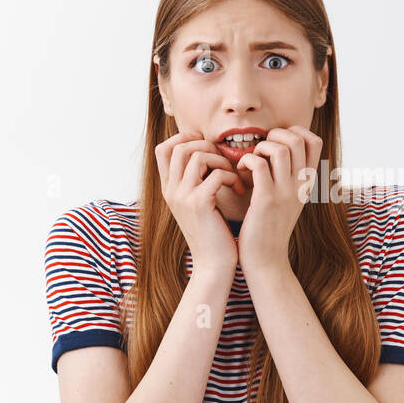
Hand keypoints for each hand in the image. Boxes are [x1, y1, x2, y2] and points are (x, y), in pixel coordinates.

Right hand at [154, 129, 245, 278]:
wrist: (213, 264)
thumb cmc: (212, 233)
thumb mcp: (198, 203)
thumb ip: (196, 180)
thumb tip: (208, 153)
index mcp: (168, 189)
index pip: (164, 149)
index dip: (185, 138)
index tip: (208, 147)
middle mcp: (170, 191)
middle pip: (179, 146)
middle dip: (207, 146)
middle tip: (224, 161)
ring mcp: (181, 197)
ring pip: (198, 155)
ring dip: (222, 160)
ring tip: (233, 176)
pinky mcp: (198, 204)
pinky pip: (216, 174)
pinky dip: (232, 176)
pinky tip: (239, 189)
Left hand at [234, 125, 321, 274]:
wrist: (266, 260)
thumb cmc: (268, 227)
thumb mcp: (287, 200)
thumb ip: (286, 177)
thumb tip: (275, 151)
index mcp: (307, 182)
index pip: (314, 141)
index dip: (293, 132)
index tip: (275, 143)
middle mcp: (301, 184)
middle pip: (297, 138)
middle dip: (274, 135)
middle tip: (259, 150)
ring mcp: (285, 192)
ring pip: (279, 148)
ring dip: (259, 147)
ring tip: (249, 161)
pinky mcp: (265, 200)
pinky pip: (258, 164)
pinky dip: (246, 161)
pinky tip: (240, 173)